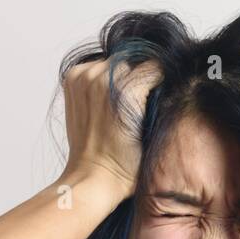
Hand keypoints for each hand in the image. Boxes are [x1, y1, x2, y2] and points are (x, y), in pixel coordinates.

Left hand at [58, 57, 162, 202]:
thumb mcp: (155, 129)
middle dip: (139, 78)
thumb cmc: (128, 162)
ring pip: (114, 62)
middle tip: (138, 105)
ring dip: (120, 77)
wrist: (94, 176)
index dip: (162, 80)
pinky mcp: (73, 79)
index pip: (156, 66)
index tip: (159, 96)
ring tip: (120, 104)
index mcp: (128, 90)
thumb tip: (166, 74)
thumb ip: (161, 95)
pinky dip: (102, 77)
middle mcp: (103, 79)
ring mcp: (85, 78)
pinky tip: (105, 99)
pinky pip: (95, 66)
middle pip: (133, 62)